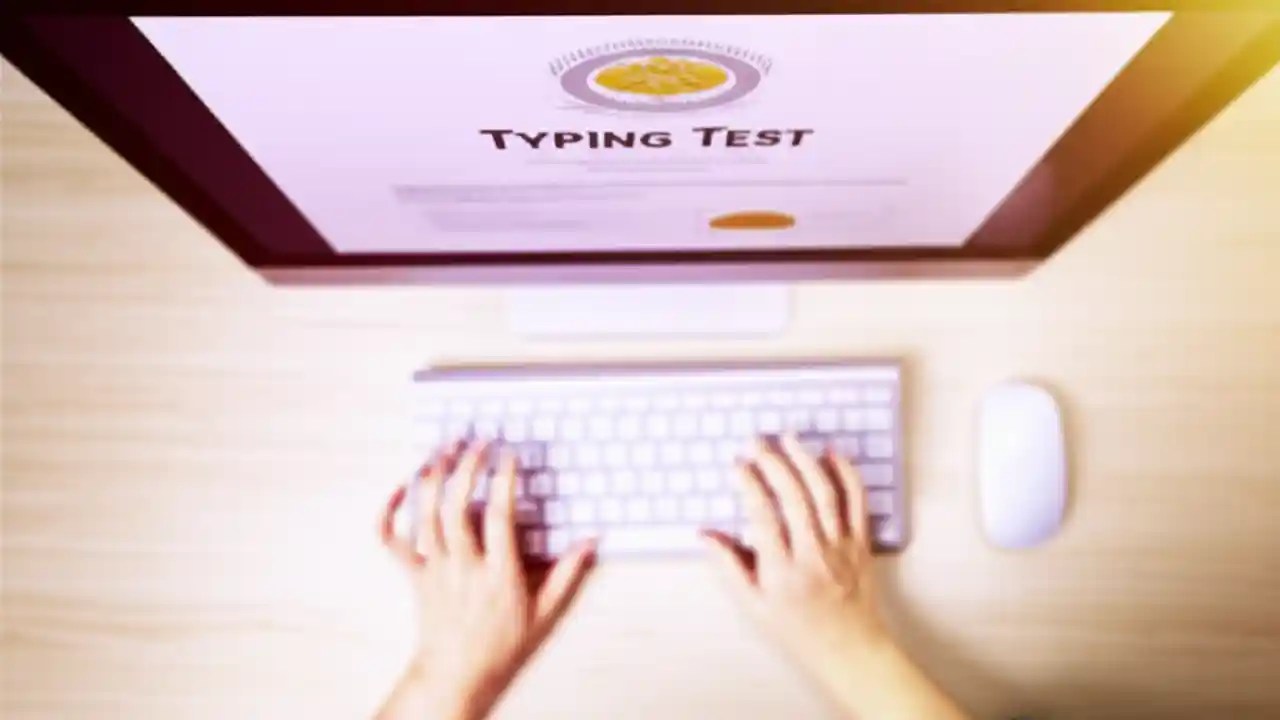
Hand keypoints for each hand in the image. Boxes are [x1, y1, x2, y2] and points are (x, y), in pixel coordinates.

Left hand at [376, 441, 597, 719]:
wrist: (457, 675)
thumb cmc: (501, 644)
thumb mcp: (544, 612)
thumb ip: (567, 574)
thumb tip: (591, 542)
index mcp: (498, 574)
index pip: (499, 517)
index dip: (503, 481)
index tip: (509, 455)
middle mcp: (463, 565)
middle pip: (457, 507)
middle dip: (465, 467)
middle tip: (477, 441)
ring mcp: (434, 568)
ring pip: (425, 514)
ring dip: (433, 477)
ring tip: (445, 448)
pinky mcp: (414, 574)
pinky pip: (391, 540)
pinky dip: (389, 511)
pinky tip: (399, 487)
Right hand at [701, 434, 967, 719]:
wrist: (850, 649)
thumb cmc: (798, 630)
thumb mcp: (754, 606)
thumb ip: (729, 567)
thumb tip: (705, 534)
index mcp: (782, 572)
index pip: (763, 517)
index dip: (749, 486)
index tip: (738, 466)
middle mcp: (813, 555)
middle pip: (794, 497)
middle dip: (773, 463)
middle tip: (757, 442)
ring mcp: (840, 547)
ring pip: (824, 493)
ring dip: (805, 460)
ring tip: (788, 438)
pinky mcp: (860, 543)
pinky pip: (856, 501)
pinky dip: (846, 474)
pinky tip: (832, 453)